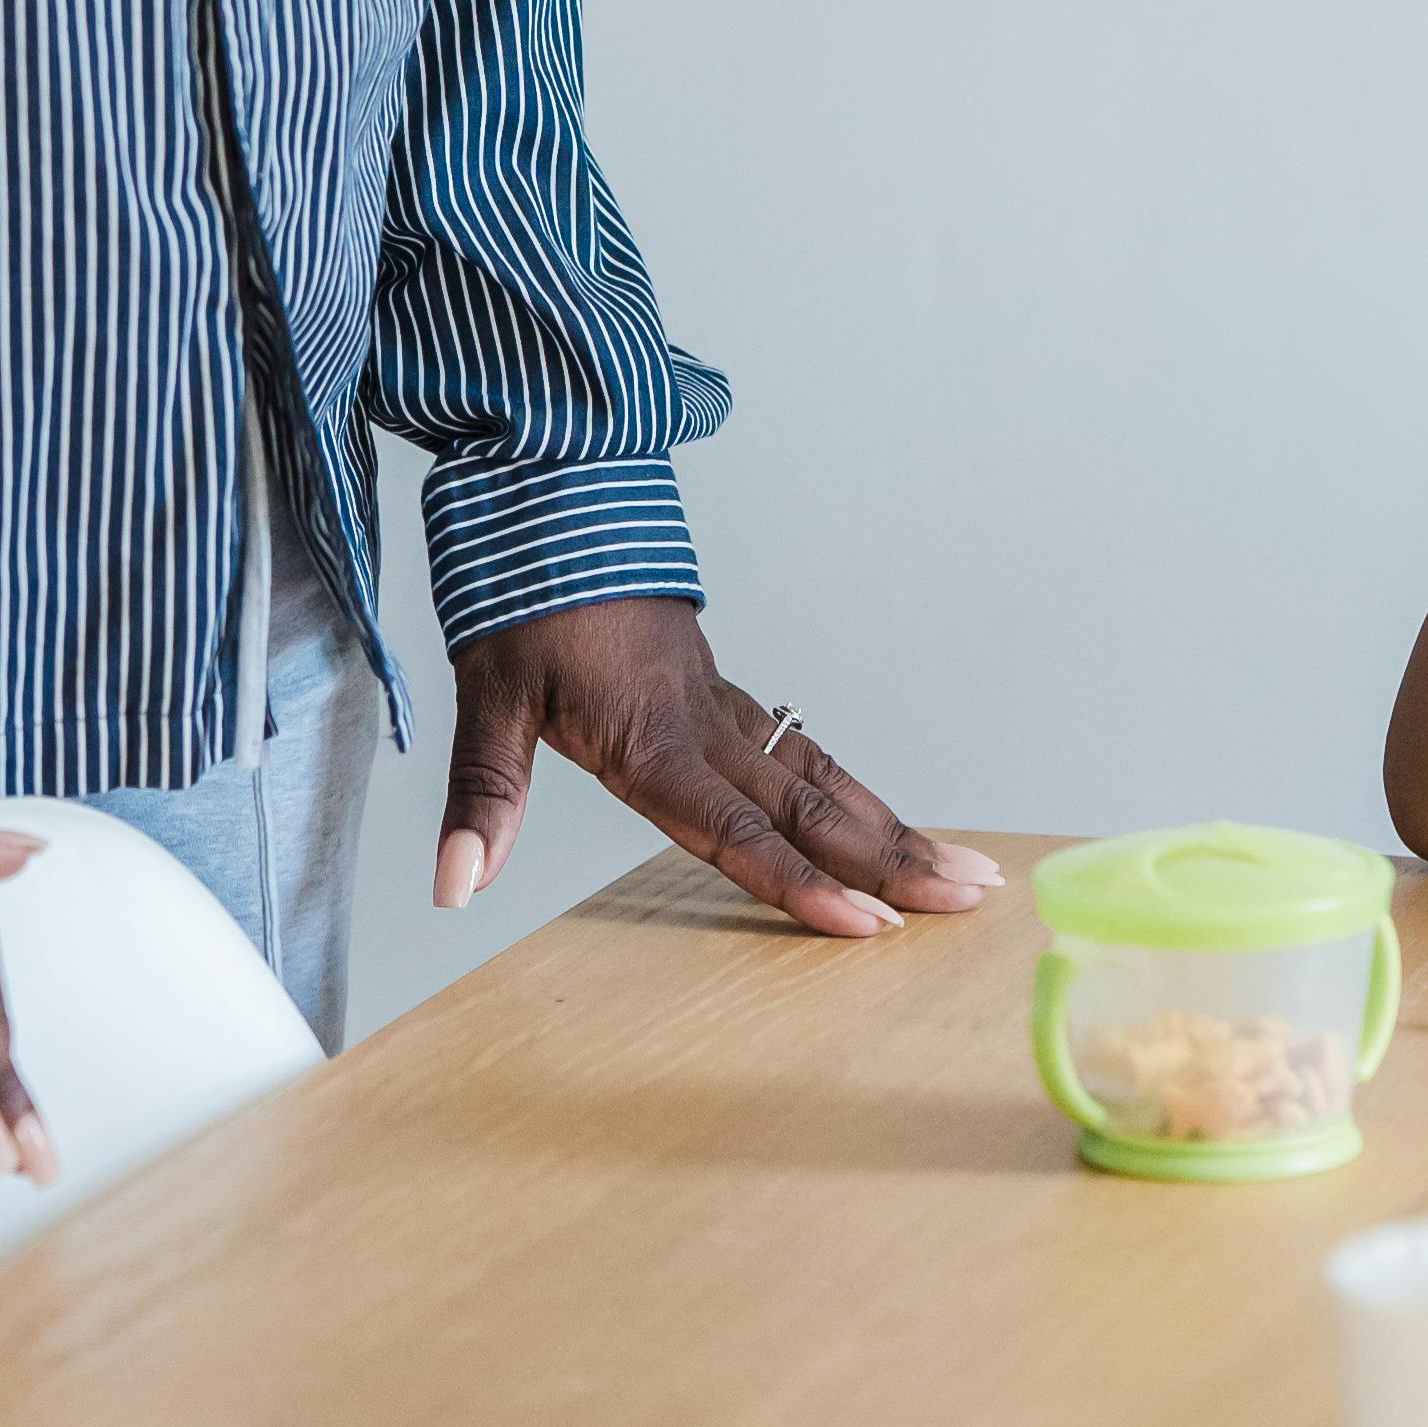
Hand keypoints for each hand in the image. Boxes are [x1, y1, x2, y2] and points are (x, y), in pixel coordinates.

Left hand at [435, 592, 1002, 938]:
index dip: (802, 884)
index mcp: (652, 738)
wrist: (551, 498)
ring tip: (967, 871)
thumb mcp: (486, 692)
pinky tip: (893, 825)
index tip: (870, 928)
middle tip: (972, 900)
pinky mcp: (723, 695)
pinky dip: (860, 794)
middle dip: (896, 861)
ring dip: (897, 828)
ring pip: (826, 776)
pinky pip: (807, 752)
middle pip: (815, 808)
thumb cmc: (522, 598)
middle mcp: (706, 727)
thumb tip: (455, 885)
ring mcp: (725, 708)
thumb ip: (483, 795)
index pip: (739, 829)